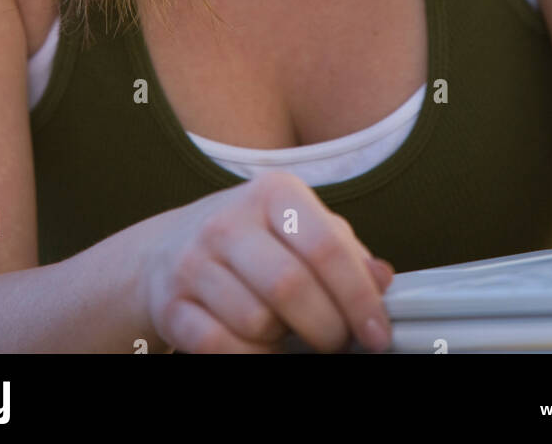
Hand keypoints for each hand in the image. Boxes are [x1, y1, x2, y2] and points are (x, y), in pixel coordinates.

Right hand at [134, 170, 395, 353]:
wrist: (168, 249)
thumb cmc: (255, 241)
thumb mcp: (302, 228)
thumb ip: (346, 252)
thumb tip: (382, 280)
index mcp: (274, 193)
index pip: (326, 247)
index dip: (359, 298)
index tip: (377, 335)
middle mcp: (229, 220)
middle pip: (291, 287)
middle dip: (326, 329)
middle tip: (336, 341)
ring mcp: (194, 261)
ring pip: (256, 322)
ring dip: (283, 341)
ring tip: (287, 332)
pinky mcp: (170, 303)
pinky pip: (218, 346)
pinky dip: (250, 358)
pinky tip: (260, 347)